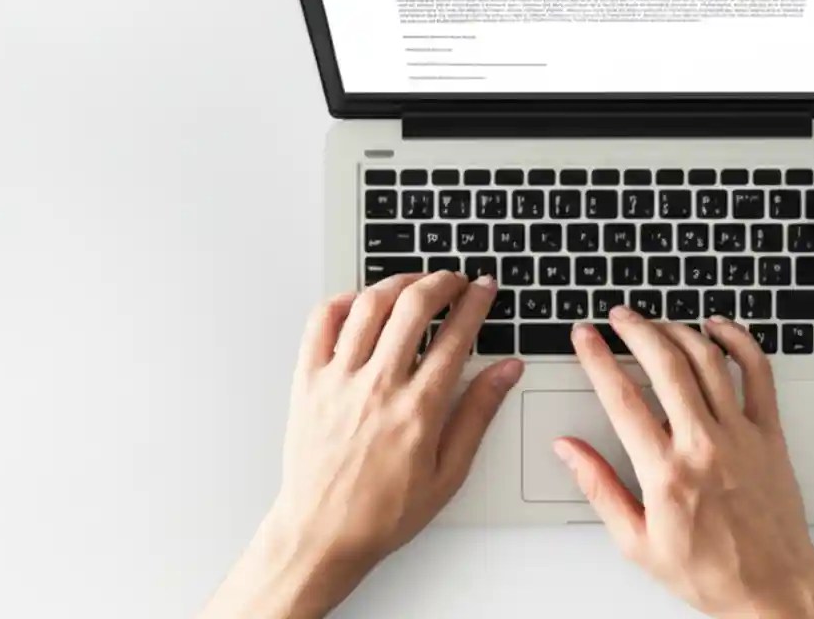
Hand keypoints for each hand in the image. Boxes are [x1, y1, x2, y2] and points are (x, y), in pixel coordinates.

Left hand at [201, 271, 523, 618]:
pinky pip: (322, 322)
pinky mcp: (308, 381)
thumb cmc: (382, 512)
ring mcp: (338, 380)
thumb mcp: (448, 473)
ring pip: (369, 305)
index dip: (476, 302)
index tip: (485, 289)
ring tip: (415, 282)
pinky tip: (362, 303)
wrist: (321, 534)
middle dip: (442, 281)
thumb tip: (506, 371)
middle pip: (413, 306)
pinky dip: (344, 301)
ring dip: (398, 282)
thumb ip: (478, 414)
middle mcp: (377, 387)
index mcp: (418, 410)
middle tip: (455, 279)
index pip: (455, 335)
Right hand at [558, 309, 813, 618]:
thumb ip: (599, 487)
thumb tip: (568, 450)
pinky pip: (758, 373)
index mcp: (665, 472)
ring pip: (708, 360)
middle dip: (635, 329)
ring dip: (678, 330)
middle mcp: (703, 445)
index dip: (597, 358)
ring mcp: (740, 435)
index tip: (585, 337)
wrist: (773, 588)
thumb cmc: (709, 572)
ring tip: (656, 321)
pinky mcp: (770, 434)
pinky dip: (739, 341)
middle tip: (618, 317)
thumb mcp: (636, 542)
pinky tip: (719, 328)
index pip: (621, 397)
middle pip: (665, 364)